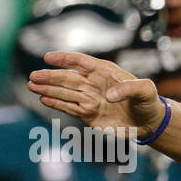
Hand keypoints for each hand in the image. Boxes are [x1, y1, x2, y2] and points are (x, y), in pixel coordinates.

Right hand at [28, 51, 163, 136]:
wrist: (149, 121)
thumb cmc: (148, 101)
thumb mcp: (147, 90)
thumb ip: (131, 89)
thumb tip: (109, 96)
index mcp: (105, 72)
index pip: (81, 61)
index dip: (65, 58)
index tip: (48, 58)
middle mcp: (93, 84)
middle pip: (68, 78)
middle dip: (50, 77)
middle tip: (33, 76)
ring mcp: (90, 99)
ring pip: (65, 92)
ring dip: (48, 89)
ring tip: (32, 86)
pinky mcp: (88, 114)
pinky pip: (69, 107)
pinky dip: (56, 103)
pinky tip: (43, 98)